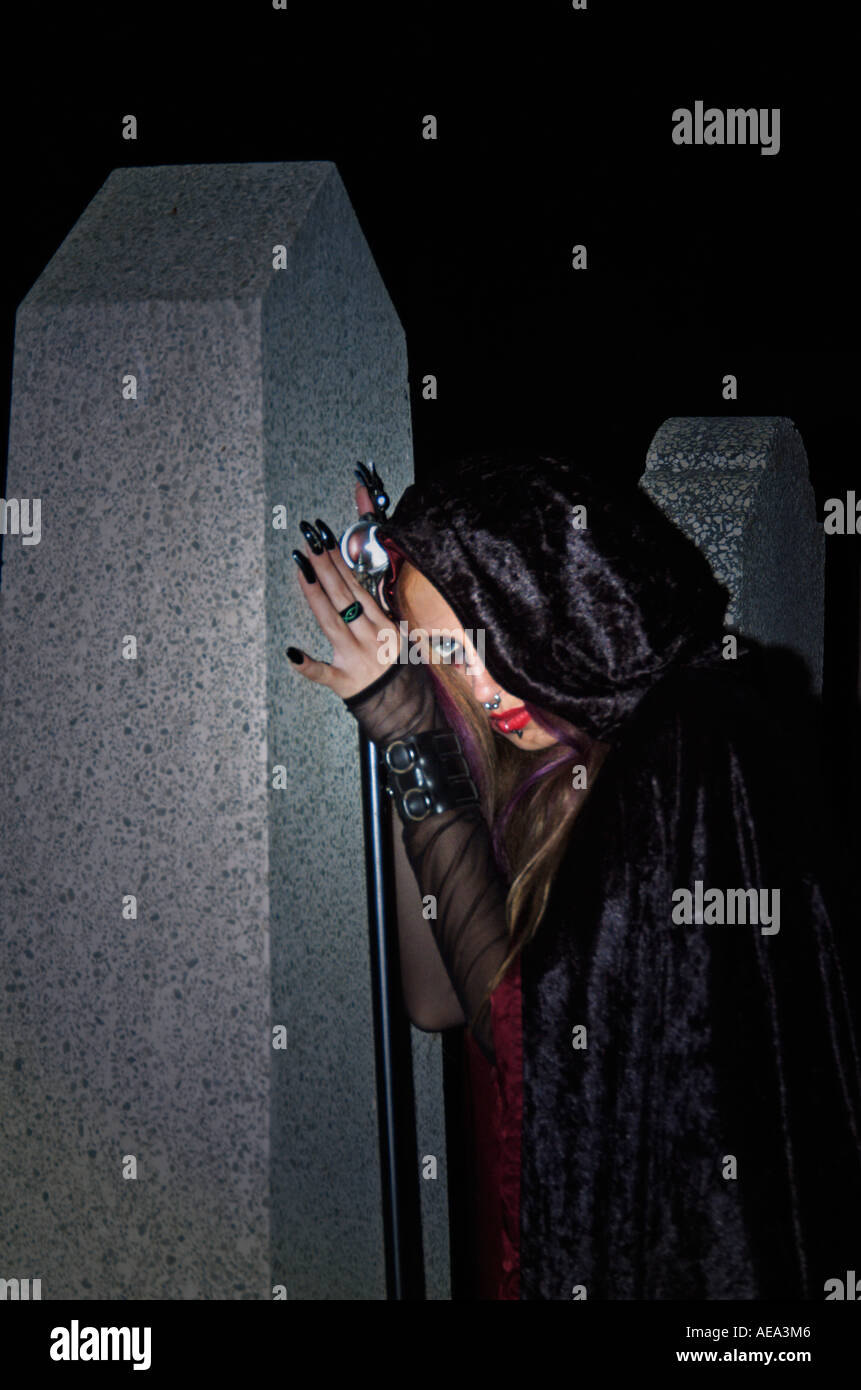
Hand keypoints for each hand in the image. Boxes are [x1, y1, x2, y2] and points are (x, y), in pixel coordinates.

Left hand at [287, 481, 400, 699]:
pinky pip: (323, 674)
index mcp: (383, 624)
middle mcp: (369, 636)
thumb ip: (379, 613)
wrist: (408, 709)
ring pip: (331, 621)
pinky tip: (291, 652)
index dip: (339, 563)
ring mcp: (355, 658)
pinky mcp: (343, 682)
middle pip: (343, 596)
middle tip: (308, 542)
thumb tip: (357, 586)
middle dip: (324, 566)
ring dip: (315, 593)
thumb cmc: (399, 669)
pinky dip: (307, 665)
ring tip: (301, 567)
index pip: (356, 588)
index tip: (324, 541)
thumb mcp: (398, 635)